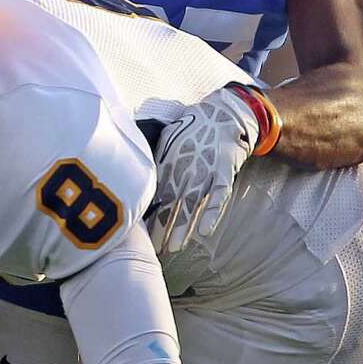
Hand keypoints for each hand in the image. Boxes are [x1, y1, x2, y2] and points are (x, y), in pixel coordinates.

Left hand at [149, 83, 278, 253]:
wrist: (224, 114)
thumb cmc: (191, 129)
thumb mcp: (166, 141)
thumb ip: (156, 161)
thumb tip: (138, 179)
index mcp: (168, 163)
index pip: (155, 194)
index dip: (148, 214)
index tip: (139, 234)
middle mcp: (185, 169)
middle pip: (171, 203)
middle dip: (162, 227)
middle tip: (154, 249)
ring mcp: (205, 172)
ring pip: (192, 204)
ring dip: (183, 227)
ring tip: (174, 247)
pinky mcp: (224, 172)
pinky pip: (218, 196)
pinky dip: (212, 213)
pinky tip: (204, 231)